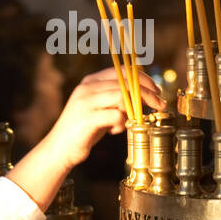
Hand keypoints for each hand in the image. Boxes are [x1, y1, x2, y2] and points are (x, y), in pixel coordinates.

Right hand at [43, 67, 165, 169]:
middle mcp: (87, 87)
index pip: (122, 71)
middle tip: (160, 103)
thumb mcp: (101, 108)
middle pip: (126, 83)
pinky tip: (116, 130)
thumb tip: (145, 95)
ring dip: (136, 109)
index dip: (143, 78)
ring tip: (138, 119)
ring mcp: (85, 102)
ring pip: (121, 97)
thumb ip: (117, 99)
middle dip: (147, 93)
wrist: (59, 148)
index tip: (157, 90)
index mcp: (90, 81)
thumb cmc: (85, 129)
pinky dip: (121, 123)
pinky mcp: (86, 118)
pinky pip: (115, 116)